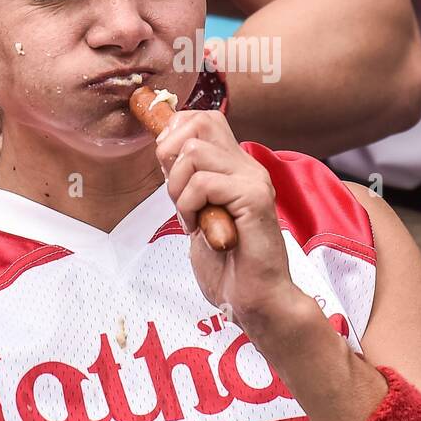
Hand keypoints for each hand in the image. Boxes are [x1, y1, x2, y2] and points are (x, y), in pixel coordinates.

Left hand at [154, 109, 305, 332]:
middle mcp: (247, 167)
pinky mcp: (254, 197)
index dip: (174, 134)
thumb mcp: (196, 214)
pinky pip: (203, 183)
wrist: (256, 301)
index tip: (167, 169)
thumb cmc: (228, 266)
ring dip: (178, 189)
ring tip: (193, 217)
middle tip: (177, 193)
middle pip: (200, 122)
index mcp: (235, 168)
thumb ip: (186, 184)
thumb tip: (165, 151)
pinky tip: (202, 229)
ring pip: (194, 153)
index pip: (203, 119)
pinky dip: (190, 207)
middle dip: (170, 153)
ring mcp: (253, 179)